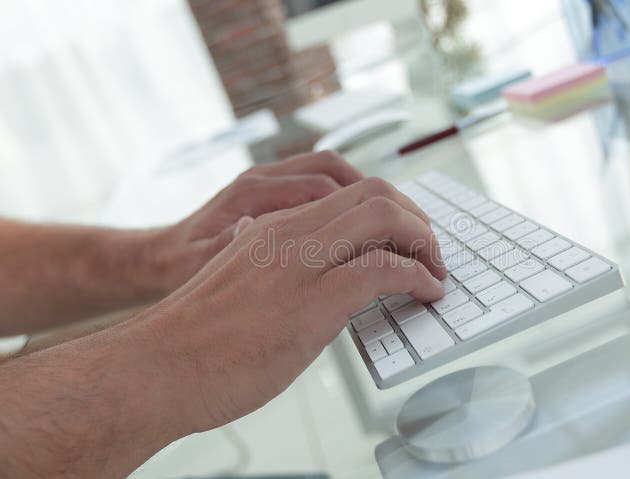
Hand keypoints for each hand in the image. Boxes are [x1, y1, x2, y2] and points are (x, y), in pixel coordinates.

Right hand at [148, 177, 445, 432]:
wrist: (154, 368)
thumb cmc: (195, 339)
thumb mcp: (240, 282)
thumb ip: (273, 266)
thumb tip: (308, 274)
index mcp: (274, 225)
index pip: (348, 192)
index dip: (392, 211)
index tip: (408, 240)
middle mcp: (289, 231)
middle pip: (375, 191)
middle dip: (417, 219)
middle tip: (432, 253)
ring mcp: (300, 261)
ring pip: (384, 216)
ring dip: (425, 242)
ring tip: (435, 272)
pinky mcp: (311, 300)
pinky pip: (384, 269)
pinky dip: (418, 276)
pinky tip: (427, 293)